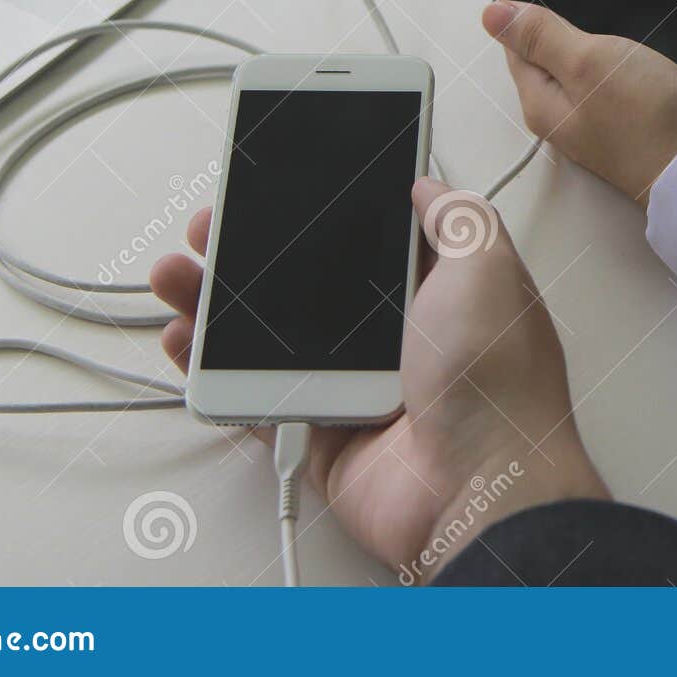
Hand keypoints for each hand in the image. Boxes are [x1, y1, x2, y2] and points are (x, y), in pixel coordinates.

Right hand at [149, 179, 607, 583]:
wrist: (480, 492)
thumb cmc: (499, 386)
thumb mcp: (489, 272)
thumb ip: (458, 220)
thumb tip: (430, 183)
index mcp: (439, 291)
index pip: (372, 237)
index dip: (327, 211)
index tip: (280, 186)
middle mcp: (397, 335)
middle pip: (309, 280)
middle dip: (255, 251)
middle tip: (213, 227)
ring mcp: (356, 383)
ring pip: (272, 334)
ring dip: (218, 302)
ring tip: (178, 272)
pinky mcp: (323, 430)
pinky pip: (256, 397)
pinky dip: (213, 372)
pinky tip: (185, 339)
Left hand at [483, 0, 676, 206]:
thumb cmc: (649, 123)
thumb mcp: (587, 63)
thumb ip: (540, 36)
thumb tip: (492, 13)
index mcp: (541, 100)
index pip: (513, 40)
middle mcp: (564, 113)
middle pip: (541, 49)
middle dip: (541, 4)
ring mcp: (598, 119)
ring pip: (575, 59)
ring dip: (575, 19)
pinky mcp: (630, 120)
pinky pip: (605, 73)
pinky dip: (605, 41)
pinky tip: (621, 30)